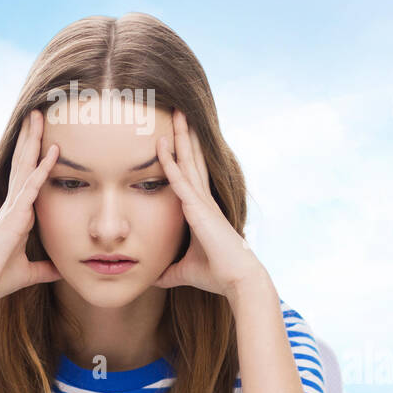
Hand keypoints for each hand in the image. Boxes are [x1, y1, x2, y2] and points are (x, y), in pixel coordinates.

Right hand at [0, 109, 62, 305]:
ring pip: (25, 167)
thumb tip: (62, 269)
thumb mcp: (27, 272)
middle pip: (24, 163)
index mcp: (17, 214)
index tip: (43, 135)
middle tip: (37, 112)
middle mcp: (14, 206)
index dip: (35, 156)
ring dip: (33, 141)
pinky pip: (31, 189)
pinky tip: (53, 152)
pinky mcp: (13, 218)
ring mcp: (12, 209)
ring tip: (38, 116)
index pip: (28, 177)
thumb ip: (45, 269)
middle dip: (30, 138)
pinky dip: (42, 170)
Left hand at [152, 109, 268, 297]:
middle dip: (184, 135)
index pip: (190, 174)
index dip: (183, 153)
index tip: (174, 133)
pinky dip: (170, 163)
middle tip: (178, 110)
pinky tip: (161, 146)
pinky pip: (181, 181)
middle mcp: (203, 199)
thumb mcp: (184, 270)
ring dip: (181, 137)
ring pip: (189, 161)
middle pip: (192, 159)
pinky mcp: (200, 210)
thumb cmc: (217, 274)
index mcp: (202, 208)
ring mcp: (203, 202)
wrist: (239, 281)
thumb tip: (154, 278)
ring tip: (176, 112)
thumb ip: (169, 270)